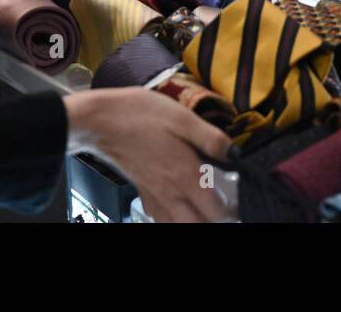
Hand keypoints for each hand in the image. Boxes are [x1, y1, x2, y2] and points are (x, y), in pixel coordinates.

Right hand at [64, 89, 232, 221]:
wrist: (99, 121)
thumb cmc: (140, 115)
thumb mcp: (181, 117)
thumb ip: (211, 138)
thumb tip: (234, 153)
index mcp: (185, 175)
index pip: (215, 210)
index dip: (232, 209)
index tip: (240, 199)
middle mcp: (170, 192)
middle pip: (197, 224)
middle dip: (214, 220)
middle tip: (226, 207)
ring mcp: (153, 195)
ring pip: (178, 225)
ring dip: (194, 221)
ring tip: (205, 209)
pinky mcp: (142, 191)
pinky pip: (161, 217)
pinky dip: (174, 218)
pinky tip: (179, 206)